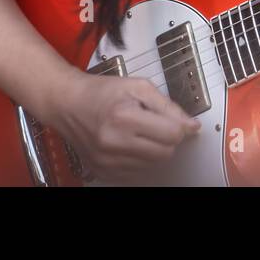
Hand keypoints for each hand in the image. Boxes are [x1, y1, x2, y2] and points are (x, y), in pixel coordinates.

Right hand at [45, 70, 200, 183]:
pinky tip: (128, 142)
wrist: (68, 104)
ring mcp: (107, 160)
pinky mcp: (103, 171)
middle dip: (166, 138)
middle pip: (165, 153)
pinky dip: (138, 158)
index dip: (178, 126)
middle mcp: (114, 143)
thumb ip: (168, 106)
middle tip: (154, 123)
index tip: (173, 120)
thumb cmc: (101, 92)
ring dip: (152, 148)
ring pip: (152, 164)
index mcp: (124, 118)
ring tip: (137, 130)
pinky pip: (136, 172)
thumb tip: (191, 125)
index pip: (172, 135)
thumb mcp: (138, 86)